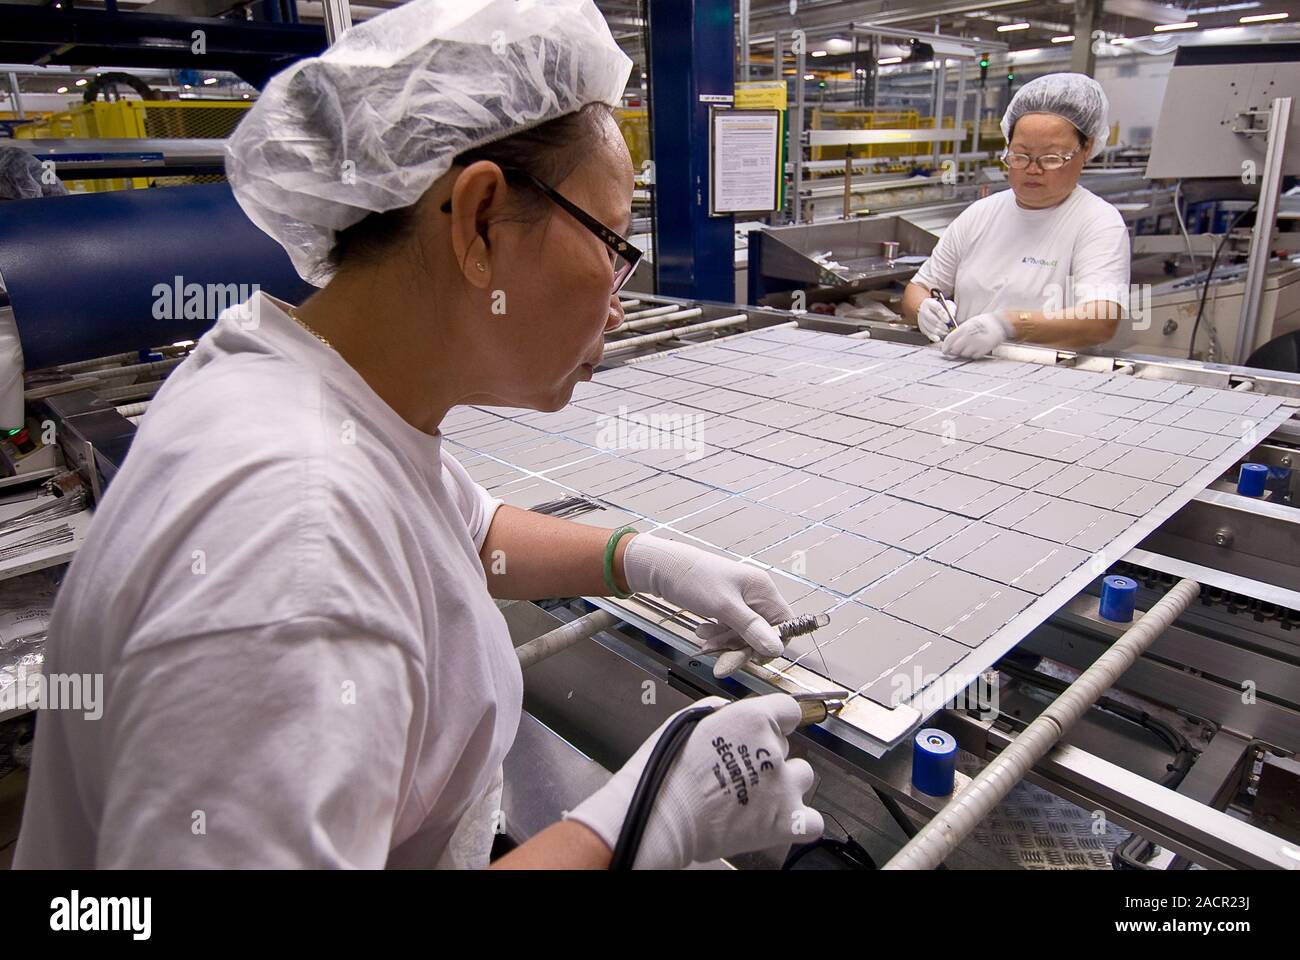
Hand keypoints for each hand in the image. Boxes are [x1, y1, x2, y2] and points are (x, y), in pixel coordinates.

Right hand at [565, 695, 822, 868]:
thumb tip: (742, 715)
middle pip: (786, 746)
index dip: (776, 721)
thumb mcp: (691, 720)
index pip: (788, 710)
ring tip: (755, 797)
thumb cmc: (666, 770)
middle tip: (741, 772)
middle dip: (768, 756)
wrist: (661, 817)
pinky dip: (797, 821)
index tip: (769, 731)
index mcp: (752, 719)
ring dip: (784, 785)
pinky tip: (776, 819)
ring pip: (802, 777)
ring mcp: (784, 787)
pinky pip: (811, 820)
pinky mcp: (788, 822)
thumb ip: (726, 713)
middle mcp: (773, 749)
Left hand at [622, 534, 793, 677]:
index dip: (772, 644)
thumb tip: (777, 650)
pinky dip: (717, 636)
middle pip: (762, 633)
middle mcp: (756, 595)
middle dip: (740, 648)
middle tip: (720, 661)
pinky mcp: (726, 607)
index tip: (752, 656)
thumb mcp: (724, 607)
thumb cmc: (694, 580)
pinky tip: (702, 632)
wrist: (662, 568)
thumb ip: (751, 629)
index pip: (784, 624)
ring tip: (704, 640)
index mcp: (763, 589)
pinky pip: (729, 629)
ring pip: (744, 635)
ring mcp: (741, 601)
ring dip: (726, 643)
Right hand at [917, 297, 952, 342]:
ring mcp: (921, 320)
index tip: (948, 320)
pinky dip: (933, 337)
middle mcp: (923, 311)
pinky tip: (938, 338)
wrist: (929, 311)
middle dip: (940, 324)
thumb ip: (950, 308)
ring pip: (929, 327)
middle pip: (931, 318)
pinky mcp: (922, 328)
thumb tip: (952, 314)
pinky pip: (927, 333)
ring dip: (938, 331)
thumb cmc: (940, 308)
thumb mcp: (946, 304)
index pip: (936, 307)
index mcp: (929, 302)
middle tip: (947, 328)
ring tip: (946, 332)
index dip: (943, 314)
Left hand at [941, 310, 1014, 358]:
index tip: (944, 351)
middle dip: (955, 351)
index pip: (949, 340)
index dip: (945, 347)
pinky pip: (974, 356)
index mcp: (964, 328)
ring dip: (965, 353)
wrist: (1000, 322)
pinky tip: (977, 348)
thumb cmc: (983, 322)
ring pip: (964, 354)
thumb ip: (959, 333)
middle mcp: (969, 336)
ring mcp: (976, 343)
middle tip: (958, 350)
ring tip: (971, 346)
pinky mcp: (984, 349)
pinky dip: (974, 354)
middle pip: (955, 349)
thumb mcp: (969, 323)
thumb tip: (949, 344)